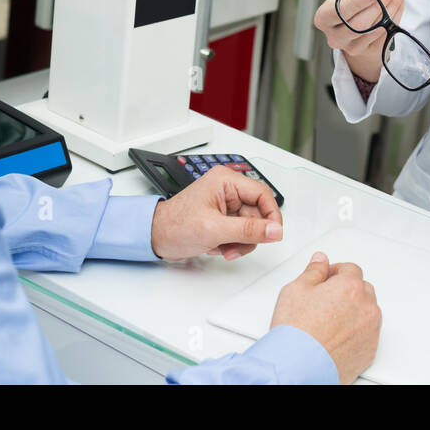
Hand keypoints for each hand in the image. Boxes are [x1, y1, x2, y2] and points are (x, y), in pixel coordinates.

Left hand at [149, 166, 282, 261]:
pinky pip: (240, 232)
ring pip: (250, 225)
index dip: (271, 215)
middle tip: (235, 246)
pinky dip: (232, 243)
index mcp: (226, 181)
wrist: (154, 237)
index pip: (262, 194)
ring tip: (223, 248)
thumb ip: (248, 230)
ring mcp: (225, 204)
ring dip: (240, 242)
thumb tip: (275, 230)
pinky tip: (216, 246)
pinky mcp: (222, 218)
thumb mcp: (215, 229)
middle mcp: (227, 189)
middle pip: (257, 213)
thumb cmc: (174, 226)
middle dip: (248, 234)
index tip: (273, 234)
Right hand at [270, 252, 381, 383]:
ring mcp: (370, 330)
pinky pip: (367, 333)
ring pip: (367, 311)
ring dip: (354, 310)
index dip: (335, 272)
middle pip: (362, 289)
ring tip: (329, 320)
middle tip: (325, 300)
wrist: (297, 369)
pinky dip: (356, 331)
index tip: (326, 279)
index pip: (350, 269)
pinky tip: (336, 336)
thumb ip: (313, 271)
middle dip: (346, 291)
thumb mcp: (296, 290)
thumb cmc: (296, 334)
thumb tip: (320, 261)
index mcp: (350, 287)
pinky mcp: (369, 351)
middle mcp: (366, 307)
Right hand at [313, 0, 405, 82]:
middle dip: (378, 5)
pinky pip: (385, 35)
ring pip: (375, 30)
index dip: (356, 3)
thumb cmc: (348, 8)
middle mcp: (335, 37)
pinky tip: (398, 3)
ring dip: (391, 8)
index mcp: (324, 19)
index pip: (337, 12)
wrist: (354, 29)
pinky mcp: (370, 52)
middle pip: (358, 25)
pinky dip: (395, 16)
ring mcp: (352, 48)